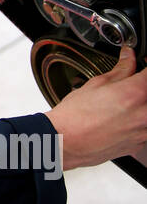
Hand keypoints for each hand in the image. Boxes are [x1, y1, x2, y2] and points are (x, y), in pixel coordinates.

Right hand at [45, 46, 146, 168]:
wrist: (65, 143)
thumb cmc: (74, 117)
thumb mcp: (96, 84)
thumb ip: (121, 69)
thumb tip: (129, 58)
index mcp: (135, 94)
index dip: (144, 66)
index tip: (140, 66)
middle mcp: (144, 114)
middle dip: (142, 88)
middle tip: (131, 84)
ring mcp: (144, 132)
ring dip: (141, 106)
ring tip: (125, 105)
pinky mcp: (139, 144)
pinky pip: (146, 129)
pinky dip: (139, 122)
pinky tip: (124, 119)